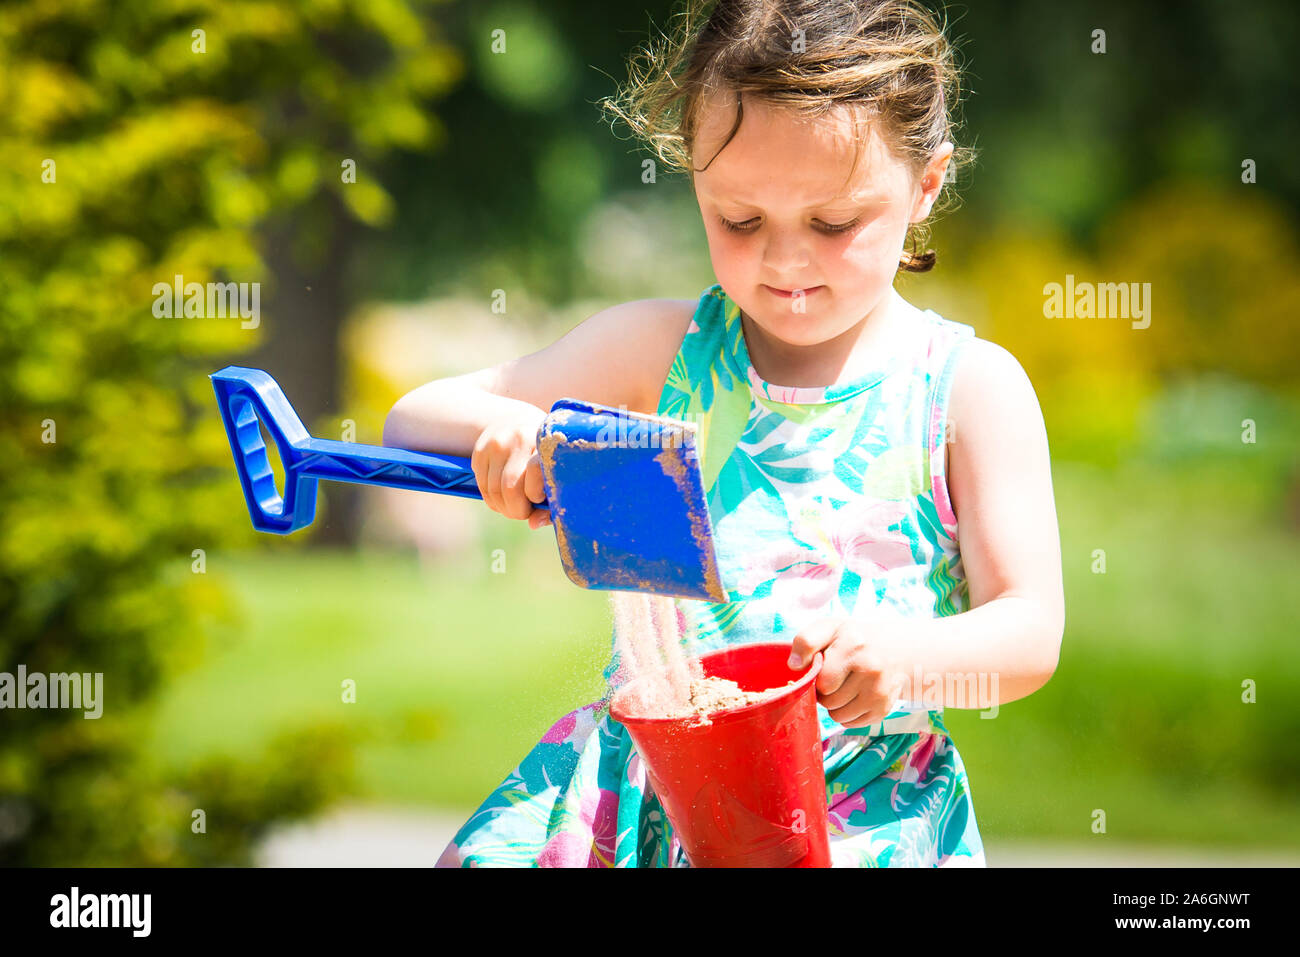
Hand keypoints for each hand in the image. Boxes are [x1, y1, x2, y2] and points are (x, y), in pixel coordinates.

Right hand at [469, 405, 551, 528]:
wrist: (519, 420)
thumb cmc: (543, 456)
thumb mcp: (553, 471)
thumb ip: (551, 501)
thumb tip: (533, 524)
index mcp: (544, 442)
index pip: (534, 474)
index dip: (534, 496)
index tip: (539, 499)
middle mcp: (519, 438)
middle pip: (510, 488)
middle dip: (516, 510)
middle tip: (523, 513)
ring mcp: (496, 442)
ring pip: (492, 490)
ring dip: (502, 508)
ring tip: (513, 507)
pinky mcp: (480, 449)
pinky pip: (481, 485)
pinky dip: (491, 499)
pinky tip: (502, 496)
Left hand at [787, 615, 912, 728]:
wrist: (897, 650)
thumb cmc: (854, 639)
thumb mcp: (830, 628)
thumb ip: (806, 641)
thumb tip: (794, 666)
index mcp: (853, 644)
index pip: (822, 679)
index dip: (815, 677)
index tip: (820, 667)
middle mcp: (871, 668)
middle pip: (827, 699)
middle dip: (824, 691)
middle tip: (833, 677)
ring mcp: (879, 691)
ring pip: (836, 715)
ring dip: (833, 704)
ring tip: (844, 686)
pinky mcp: (883, 709)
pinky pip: (849, 723)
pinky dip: (846, 713)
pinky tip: (854, 695)